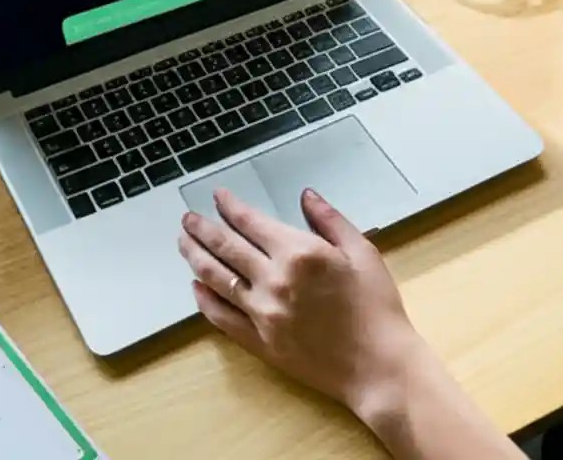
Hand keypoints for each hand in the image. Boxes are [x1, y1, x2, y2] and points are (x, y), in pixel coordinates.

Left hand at [176, 188, 417, 414]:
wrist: (379, 366)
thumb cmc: (377, 308)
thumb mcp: (362, 252)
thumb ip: (330, 220)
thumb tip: (306, 196)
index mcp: (299, 254)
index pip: (251, 222)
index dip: (229, 206)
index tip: (217, 196)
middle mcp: (274, 281)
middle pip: (225, 247)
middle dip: (202, 228)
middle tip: (188, 218)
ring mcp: (262, 313)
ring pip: (216, 278)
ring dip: (195, 256)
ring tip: (183, 242)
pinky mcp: (259, 342)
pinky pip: (221, 317)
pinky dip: (204, 300)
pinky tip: (196, 287)